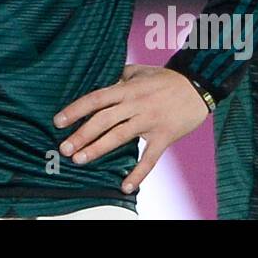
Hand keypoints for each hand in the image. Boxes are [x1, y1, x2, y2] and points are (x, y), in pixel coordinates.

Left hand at [54, 65, 208, 193]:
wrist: (199, 85)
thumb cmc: (166, 77)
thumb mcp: (140, 70)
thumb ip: (120, 77)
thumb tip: (104, 82)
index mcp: (127, 88)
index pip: (96, 99)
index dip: (76, 110)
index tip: (59, 121)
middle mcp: (135, 104)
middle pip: (103, 120)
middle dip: (82, 135)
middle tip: (64, 148)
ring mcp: (150, 121)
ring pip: (119, 137)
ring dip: (98, 149)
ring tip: (80, 160)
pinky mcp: (164, 136)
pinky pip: (149, 158)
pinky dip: (138, 173)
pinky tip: (125, 187)